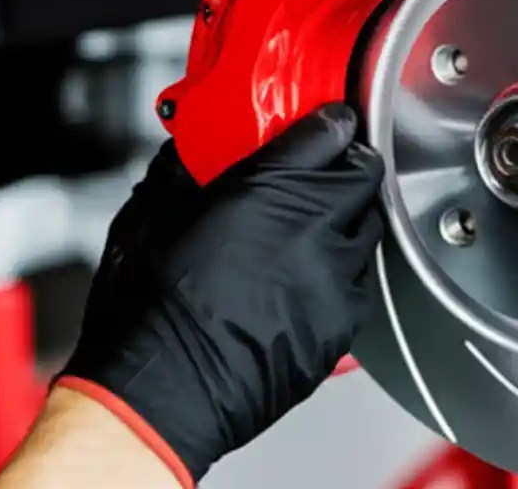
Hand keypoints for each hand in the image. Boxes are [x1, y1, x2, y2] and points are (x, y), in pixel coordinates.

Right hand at [55, 103, 383, 487]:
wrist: (160, 396)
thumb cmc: (147, 316)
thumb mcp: (148, 217)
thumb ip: (183, 170)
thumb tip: (192, 150)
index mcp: (266, 191)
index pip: (330, 132)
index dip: (331, 123)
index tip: (328, 124)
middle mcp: (311, 230)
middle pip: (365, 175)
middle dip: (350, 166)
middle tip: (329, 169)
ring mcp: (333, 280)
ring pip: (370, 228)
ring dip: (351, 219)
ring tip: (319, 225)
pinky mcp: (341, 325)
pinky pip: (360, 283)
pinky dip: (344, 273)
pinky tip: (311, 277)